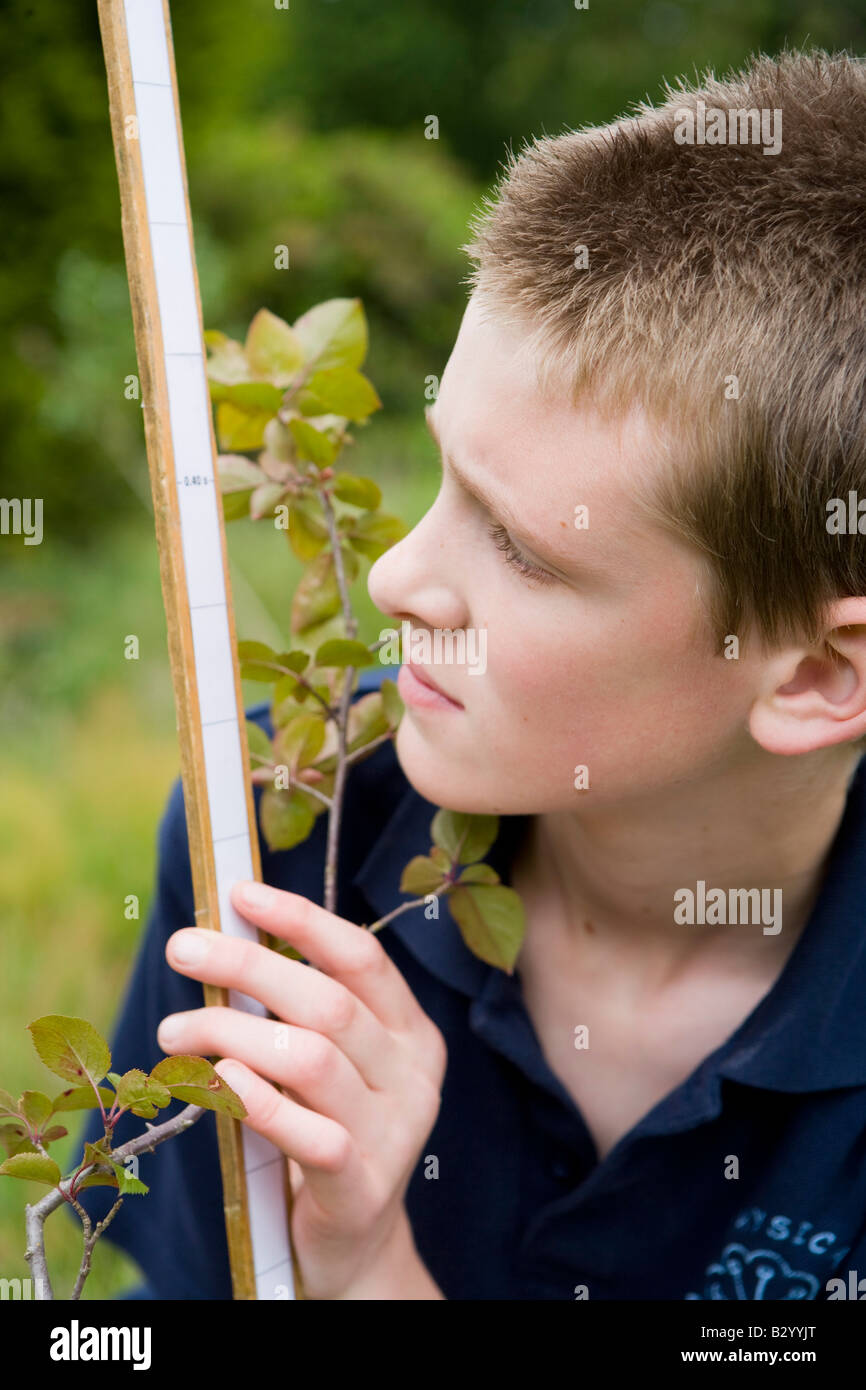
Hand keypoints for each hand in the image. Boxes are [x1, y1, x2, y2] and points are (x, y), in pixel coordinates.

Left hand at [157, 880, 447, 1298]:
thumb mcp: (324, 1065)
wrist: (355, 1244)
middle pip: (329, 1001)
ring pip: (312, 1059)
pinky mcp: (364, 1186)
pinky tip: (215, 1079)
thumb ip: (294, 1012)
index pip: (361, 957)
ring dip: (231, 1033)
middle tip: (182, 947)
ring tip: (173, 1031)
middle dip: (248, 965)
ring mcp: (396, 1131)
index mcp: (411, 1032)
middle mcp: (413, 1074)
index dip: (301, 919)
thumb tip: (223, 940)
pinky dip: (254, 1100)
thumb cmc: (325, 1131)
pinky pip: (308, 1135)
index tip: (240, 895)